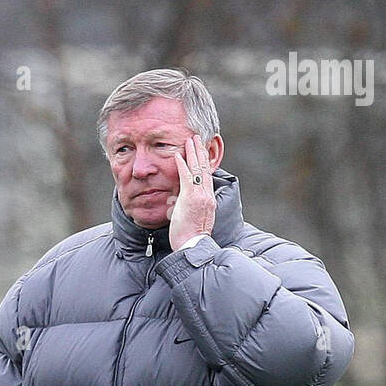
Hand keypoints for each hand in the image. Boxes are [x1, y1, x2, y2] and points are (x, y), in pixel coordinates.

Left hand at [168, 134, 215, 249]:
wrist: (192, 247)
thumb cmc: (190, 238)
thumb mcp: (192, 219)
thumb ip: (187, 207)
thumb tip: (177, 201)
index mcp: (208, 200)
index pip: (206, 177)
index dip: (204, 162)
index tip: (201, 151)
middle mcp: (207, 195)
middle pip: (205, 169)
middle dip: (201, 152)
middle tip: (197, 138)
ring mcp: (200, 196)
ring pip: (198, 169)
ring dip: (193, 153)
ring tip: (190, 140)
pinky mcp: (190, 198)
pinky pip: (186, 177)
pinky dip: (182, 165)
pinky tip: (178, 155)